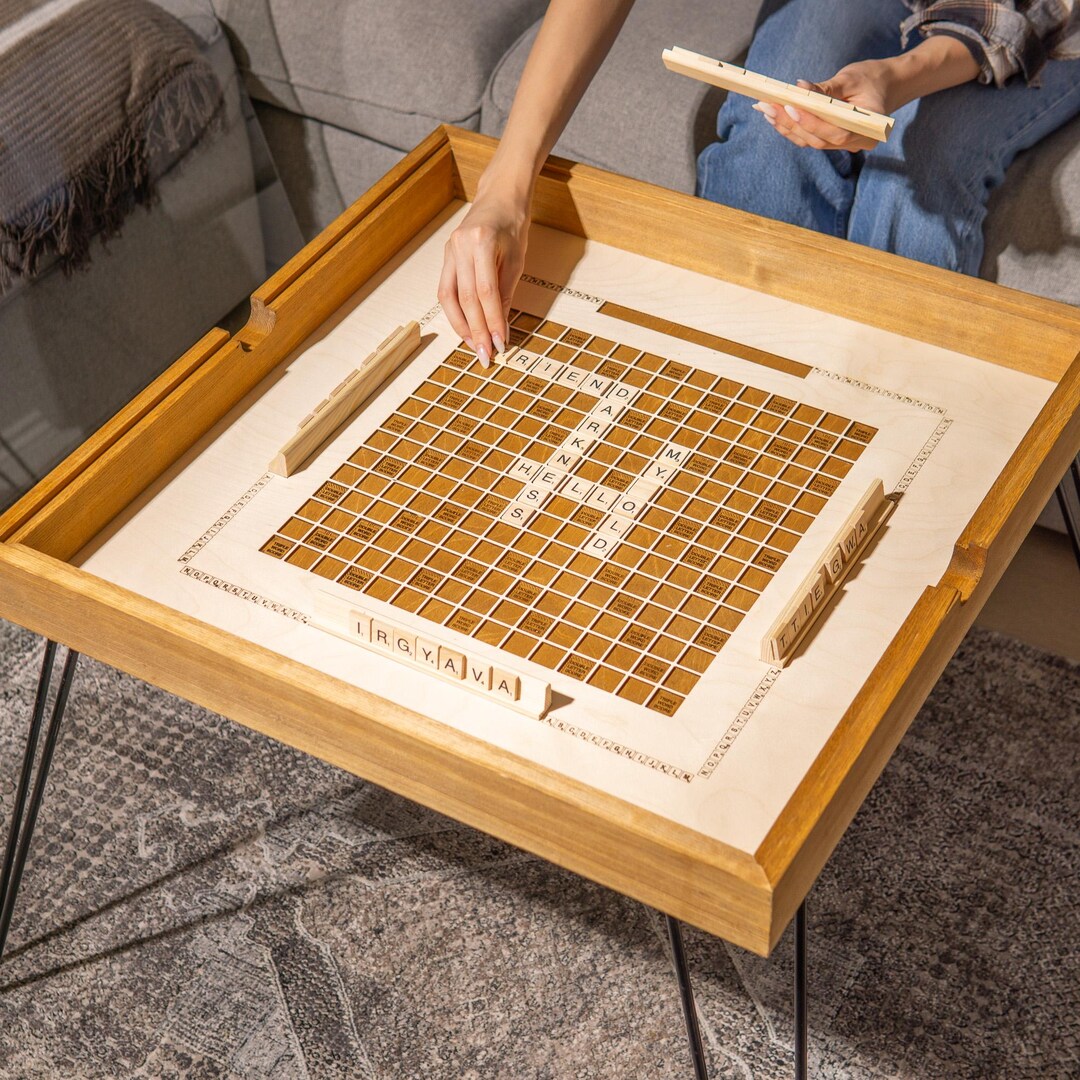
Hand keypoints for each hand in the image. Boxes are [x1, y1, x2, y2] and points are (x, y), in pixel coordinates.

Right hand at [437, 190, 528, 368]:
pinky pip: (446, 289)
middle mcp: (460, 245)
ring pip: (448, 296)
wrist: (499, 196)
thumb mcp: (516, 258)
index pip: (486, 292)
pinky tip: (464, 327)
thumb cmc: (513, 225)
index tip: (500, 344)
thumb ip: (505, 293)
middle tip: (485, 354)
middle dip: (476, 330)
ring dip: (460, 325)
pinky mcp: (446, 256)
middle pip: (466, 297)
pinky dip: (455, 311)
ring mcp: (449, 250)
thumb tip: (500, 328)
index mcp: (482, 242)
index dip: (492, 321)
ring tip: (473, 345)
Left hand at [752, 59, 892, 152]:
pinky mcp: (832, 141)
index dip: (812, 122)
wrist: (887, 86)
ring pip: (811, 141)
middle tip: (767, 106)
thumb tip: (799, 88)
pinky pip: (810, 138)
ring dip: (786, 127)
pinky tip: (775, 115)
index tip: (791, 107)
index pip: (836, 131)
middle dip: (791, 123)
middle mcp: (856, 142)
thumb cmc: (871, 78)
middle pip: (818, 139)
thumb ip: (826, 88)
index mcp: (869, 127)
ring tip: (766, 109)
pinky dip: (792, 127)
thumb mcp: (851, 77)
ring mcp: (844, 145)